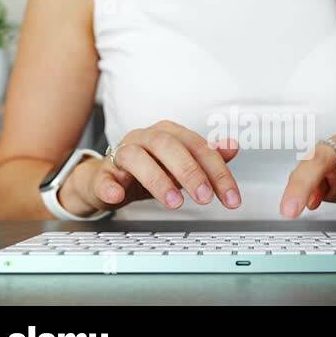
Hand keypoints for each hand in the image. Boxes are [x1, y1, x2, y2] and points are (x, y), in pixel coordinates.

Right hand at [59, 120, 240, 216]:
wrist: (110, 178)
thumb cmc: (151, 169)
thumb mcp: (182, 165)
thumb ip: (208, 157)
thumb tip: (233, 147)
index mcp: (170, 134)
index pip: (199, 148)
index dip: (218, 173)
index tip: (231, 198)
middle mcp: (146, 138)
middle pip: (169, 146)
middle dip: (190, 172)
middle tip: (205, 198)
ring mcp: (122, 153)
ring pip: (137, 157)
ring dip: (158, 180)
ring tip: (174, 202)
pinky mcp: (103, 172)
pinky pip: (104, 175)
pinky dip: (109, 185)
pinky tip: (117, 196)